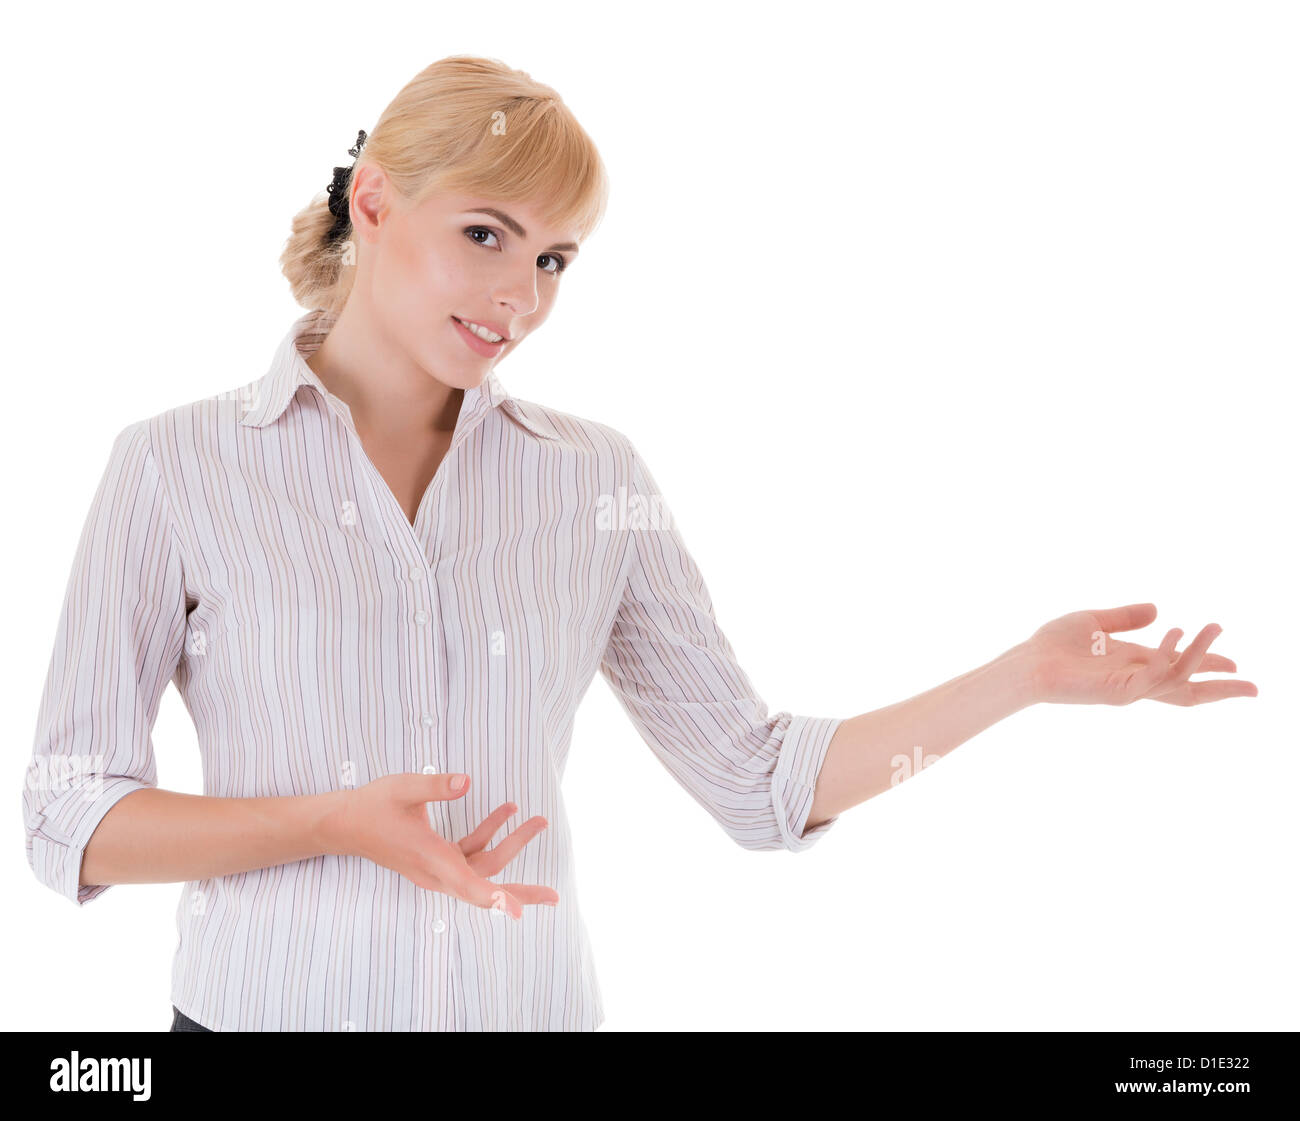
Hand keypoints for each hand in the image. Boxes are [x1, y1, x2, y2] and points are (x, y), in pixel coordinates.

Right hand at [320, 773, 557, 918]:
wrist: (345, 823)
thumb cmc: (373, 805)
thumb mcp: (403, 788)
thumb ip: (436, 785)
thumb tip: (466, 781)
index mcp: (431, 859)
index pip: (468, 885)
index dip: (495, 900)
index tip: (519, 913)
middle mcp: (436, 871)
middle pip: (485, 886)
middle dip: (521, 891)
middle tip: (554, 895)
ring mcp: (437, 868)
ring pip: (482, 868)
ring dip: (511, 846)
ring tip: (538, 822)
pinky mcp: (437, 859)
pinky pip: (470, 854)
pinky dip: (489, 835)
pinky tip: (506, 811)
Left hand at [1025, 602, 1257, 705]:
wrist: (1027, 662)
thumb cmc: (1052, 645)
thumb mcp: (1094, 621)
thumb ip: (1125, 617)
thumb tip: (1158, 608)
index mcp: (1134, 662)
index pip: (1180, 667)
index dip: (1207, 663)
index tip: (1236, 662)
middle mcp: (1136, 678)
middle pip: (1189, 689)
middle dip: (1222, 689)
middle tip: (1254, 685)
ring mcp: (1129, 687)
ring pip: (1178, 679)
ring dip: (1200, 656)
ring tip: (1212, 629)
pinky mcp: (1118, 691)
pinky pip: (1153, 678)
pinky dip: (1168, 660)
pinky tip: (1174, 637)